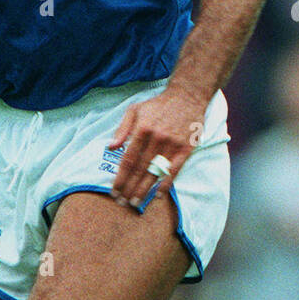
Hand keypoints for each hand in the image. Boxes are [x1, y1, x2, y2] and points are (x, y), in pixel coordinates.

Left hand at [109, 87, 206, 207]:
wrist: (187, 96)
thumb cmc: (158, 105)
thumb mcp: (135, 110)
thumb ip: (122, 129)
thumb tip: (110, 147)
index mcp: (142, 130)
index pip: (128, 160)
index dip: (120, 178)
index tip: (114, 191)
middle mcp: (156, 138)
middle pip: (140, 170)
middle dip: (130, 188)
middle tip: (122, 203)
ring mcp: (172, 144)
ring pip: (156, 172)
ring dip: (145, 190)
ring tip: (136, 203)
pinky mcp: (186, 148)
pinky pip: (175, 170)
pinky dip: (166, 183)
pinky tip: (158, 195)